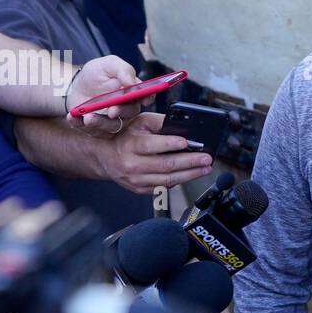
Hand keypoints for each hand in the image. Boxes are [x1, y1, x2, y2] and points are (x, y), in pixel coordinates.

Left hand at [66, 56, 144, 135]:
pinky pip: (91, 130)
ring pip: (112, 126)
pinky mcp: (96, 128)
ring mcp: (111, 120)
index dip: (147, 98)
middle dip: (121, 112)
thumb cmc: (96, 74)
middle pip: (130, 113)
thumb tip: (132, 82)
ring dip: (100, 123)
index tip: (143, 99)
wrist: (74, 85)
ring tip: (87, 118)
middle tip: (112, 111)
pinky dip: (80, 125)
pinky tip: (72, 117)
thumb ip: (123, 70)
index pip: (145, 96)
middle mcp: (126, 108)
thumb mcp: (109, 64)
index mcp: (132, 92)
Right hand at [95, 112, 212, 193]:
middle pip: (165, 165)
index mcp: (130, 145)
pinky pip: (164, 187)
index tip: (188, 142)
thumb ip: (160, 123)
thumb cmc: (126, 136)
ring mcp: (136, 180)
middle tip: (206, 158)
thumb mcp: (139, 123)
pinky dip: (179, 181)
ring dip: (190, 174)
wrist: (105, 157)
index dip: (171, 144)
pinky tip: (191, 175)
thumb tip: (184, 127)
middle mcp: (132, 164)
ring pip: (167, 180)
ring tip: (205, 168)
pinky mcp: (140, 189)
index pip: (152, 145)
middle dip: (190, 162)